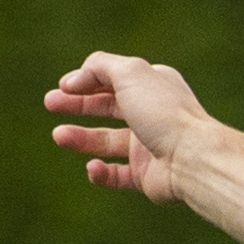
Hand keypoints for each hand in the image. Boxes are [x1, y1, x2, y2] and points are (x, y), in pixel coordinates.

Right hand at [45, 50, 212, 202]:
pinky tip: (93, 167)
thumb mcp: (130, 73)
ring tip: (59, 136)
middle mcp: (154, 115)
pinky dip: (102, 173)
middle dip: (77, 105)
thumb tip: (75, 80)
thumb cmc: (164, 113)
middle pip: (108, 107)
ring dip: (81, 138)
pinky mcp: (149, 177)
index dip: (87, 80)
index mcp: (154, 87)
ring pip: (109, 142)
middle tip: (49, 103)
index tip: (64, 86)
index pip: (115, 79)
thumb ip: (99, 66)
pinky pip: (119, 175)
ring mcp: (151, 147)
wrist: (194, 159)